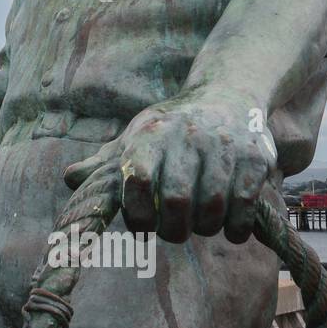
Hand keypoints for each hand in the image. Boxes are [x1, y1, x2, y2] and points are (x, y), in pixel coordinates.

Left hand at [63, 90, 276, 243]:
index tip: (141, 226)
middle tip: (171, 232)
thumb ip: (104, 164)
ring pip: (212, 208)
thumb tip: (70, 180)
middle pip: (176, 202)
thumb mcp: (135, 137)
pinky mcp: (256, 158)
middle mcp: (187, 137)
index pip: (136, 179)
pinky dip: (234, 228)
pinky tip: (227, 227)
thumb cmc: (171, 127)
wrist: (228, 94)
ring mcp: (224, 147)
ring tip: (199, 226)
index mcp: (151, 134)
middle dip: (172, 230)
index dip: (136, 213)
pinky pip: (244, 207)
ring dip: (203, 229)